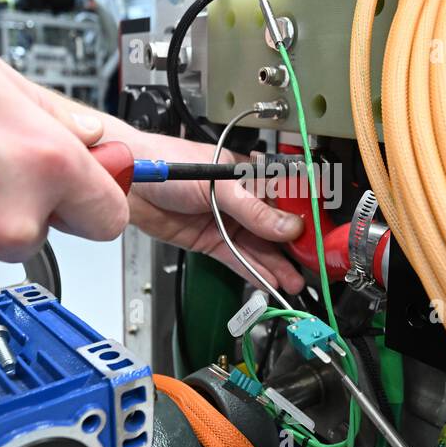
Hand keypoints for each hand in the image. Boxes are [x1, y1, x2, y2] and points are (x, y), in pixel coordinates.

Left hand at [117, 129, 306, 294]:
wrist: (127, 182)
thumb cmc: (166, 164)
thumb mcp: (217, 184)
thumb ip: (253, 209)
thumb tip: (286, 226)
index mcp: (248, 174)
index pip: (285, 197)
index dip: (303, 217)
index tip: (318, 236)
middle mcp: (240, 198)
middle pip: (275, 226)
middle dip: (293, 247)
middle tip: (311, 266)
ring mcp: (225, 221)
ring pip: (258, 247)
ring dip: (277, 265)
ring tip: (295, 282)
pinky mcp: (210, 240)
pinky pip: (237, 258)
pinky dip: (253, 271)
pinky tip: (270, 282)